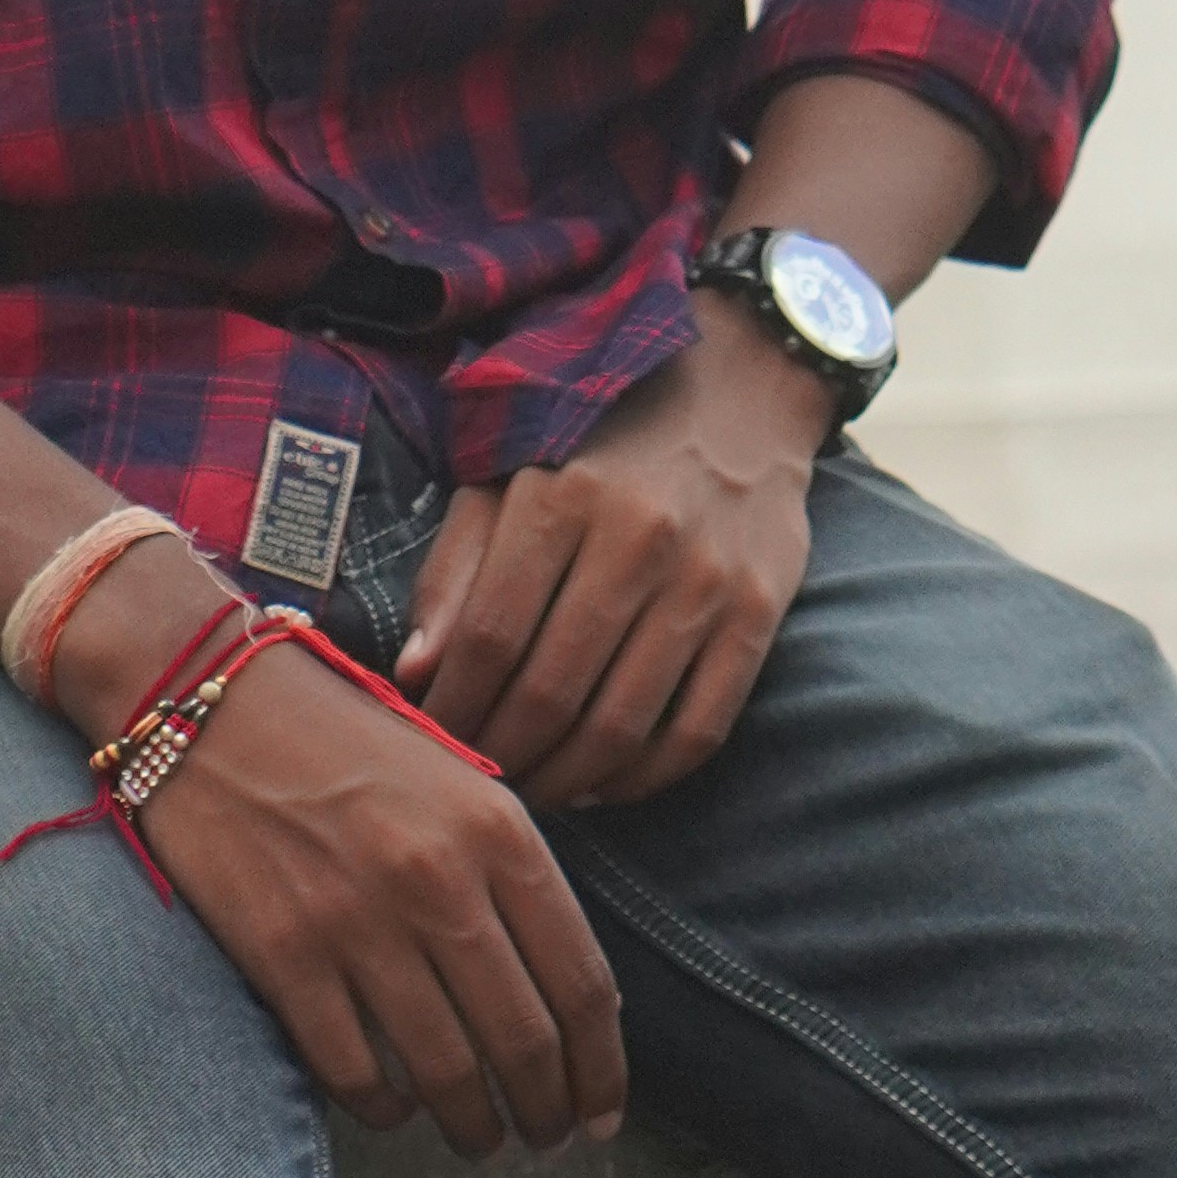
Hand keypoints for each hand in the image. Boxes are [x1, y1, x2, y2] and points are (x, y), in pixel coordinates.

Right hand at [133, 631, 626, 1159]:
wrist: (205, 696)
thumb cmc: (340, 739)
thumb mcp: (453, 779)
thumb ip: (511, 870)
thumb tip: (560, 993)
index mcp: (497, 830)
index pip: (582, 985)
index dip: (602, 1071)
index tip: (600, 1116)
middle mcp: (438, 879)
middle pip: (525, 1043)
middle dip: (546, 1113)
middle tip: (544, 1140)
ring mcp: (357, 920)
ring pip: (446, 1073)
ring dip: (473, 1128)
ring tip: (478, 1139)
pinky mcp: (282, 953)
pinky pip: (353, 1071)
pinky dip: (382, 1109)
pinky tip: (391, 1108)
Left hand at [394, 312, 829, 808]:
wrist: (737, 388)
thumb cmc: (600, 436)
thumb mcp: (509, 472)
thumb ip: (457, 569)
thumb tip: (415, 672)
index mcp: (561, 496)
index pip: (489, 636)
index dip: (453, 706)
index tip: (433, 739)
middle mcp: (637, 538)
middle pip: (551, 691)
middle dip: (503, 755)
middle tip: (478, 780)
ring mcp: (706, 581)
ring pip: (622, 724)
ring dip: (566, 778)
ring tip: (532, 788)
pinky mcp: (761, 612)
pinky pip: (700, 728)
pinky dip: (644, 776)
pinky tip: (605, 781)